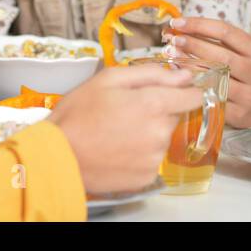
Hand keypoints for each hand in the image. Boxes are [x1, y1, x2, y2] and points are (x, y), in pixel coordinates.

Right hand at [50, 63, 198, 194]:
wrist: (58, 156)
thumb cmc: (78, 113)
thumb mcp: (109, 79)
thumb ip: (151, 74)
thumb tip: (184, 74)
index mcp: (153, 104)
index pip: (192, 97)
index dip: (184, 91)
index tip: (173, 91)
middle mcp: (160, 133)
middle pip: (173, 116)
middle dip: (157, 110)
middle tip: (126, 110)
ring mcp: (154, 158)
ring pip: (161, 138)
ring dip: (147, 132)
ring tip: (117, 131)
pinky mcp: (146, 176)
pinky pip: (151, 159)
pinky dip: (139, 153)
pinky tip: (117, 149)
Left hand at [163, 16, 250, 127]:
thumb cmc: (245, 75)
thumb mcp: (241, 54)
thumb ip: (217, 42)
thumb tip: (182, 28)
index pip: (226, 32)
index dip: (199, 25)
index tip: (178, 22)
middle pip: (221, 55)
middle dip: (193, 44)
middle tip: (173, 39)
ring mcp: (249, 94)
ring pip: (216, 77)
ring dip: (190, 65)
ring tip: (172, 55)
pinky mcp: (239, 113)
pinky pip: (212, 98)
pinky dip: (194, 87)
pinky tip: (180, 78)